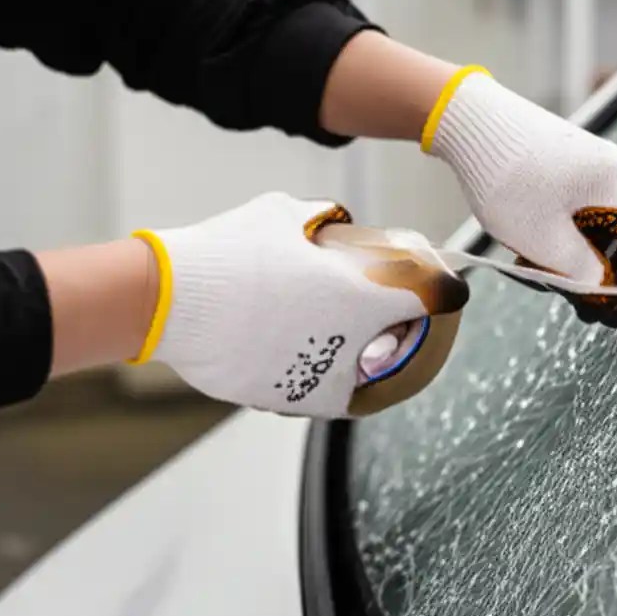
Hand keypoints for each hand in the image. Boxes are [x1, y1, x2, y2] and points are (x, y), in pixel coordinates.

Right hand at [130, 192, 467, 417]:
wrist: (170, 301)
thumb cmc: (232, 252)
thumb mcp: (289, 214)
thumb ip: (327, 223)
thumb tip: (337, 226)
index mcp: (367, 294)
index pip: (441, 294)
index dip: (446, 286)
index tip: (445, 286)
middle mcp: (355, 344)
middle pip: (407, 341)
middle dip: (402, 325)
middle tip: (392, 310)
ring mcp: (322, 378)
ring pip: (364, 371)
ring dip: (359, 350)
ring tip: (333, 326)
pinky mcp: (289, 401)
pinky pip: (320, 387)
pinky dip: (318, 368)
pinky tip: (297, 344)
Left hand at [424, 68, 616, 328]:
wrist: (468, 121)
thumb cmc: (504, 179)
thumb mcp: (542, 240)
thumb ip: (580, 271)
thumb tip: (605, 290)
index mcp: (614, 182)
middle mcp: (610, 168)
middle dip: (614, 275)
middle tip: (595, 311)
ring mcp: (588, 163)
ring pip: (600, 223)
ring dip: (585, 258)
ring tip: (553, 283)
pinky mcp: (566, 163)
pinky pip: (580, 209)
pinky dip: (568, 237)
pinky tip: (539, 254)